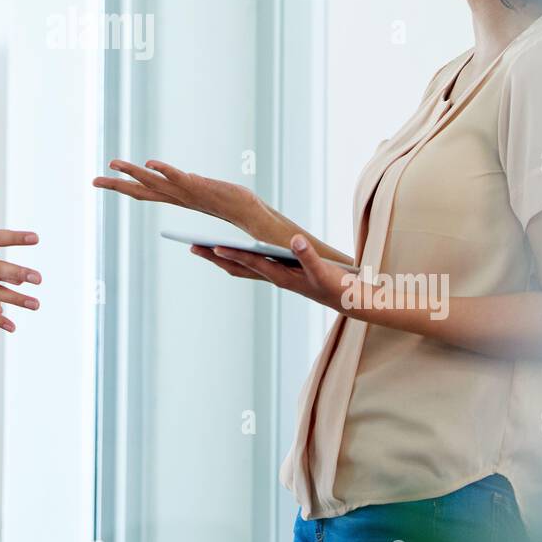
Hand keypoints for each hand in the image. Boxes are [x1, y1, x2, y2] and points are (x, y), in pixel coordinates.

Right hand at [92, 158, 259, 228]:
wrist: (255, 217)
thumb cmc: (235, 205)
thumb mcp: (207, 192)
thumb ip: (191, 185)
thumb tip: (183, 177)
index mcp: (178, 199)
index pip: (145, 193)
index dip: (123, 187)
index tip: (103, 181)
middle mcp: (179, 198)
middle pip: (141, 191)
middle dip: (116, 185)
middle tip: (94, 180)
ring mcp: (188, 193)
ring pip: (154, 183)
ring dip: (133, 173)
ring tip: (114, 163)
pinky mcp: (201, 188)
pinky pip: (179, 178)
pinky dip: (164, 171)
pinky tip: (150, 163)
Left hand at [189, 235, 358, 311]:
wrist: (350, 302)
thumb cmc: (338, 287)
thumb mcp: (326, 272)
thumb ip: (309, 256)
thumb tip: (294, 239)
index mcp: (283, 277)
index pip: (252, 263)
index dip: (233, 254)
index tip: (212, 246)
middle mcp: (275, 278)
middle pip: (239, 268)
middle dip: (215, 257)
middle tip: (191, 246)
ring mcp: (278, 278)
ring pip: (244, 269)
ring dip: (223, 259)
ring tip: (204, 248)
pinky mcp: (283, 276)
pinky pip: (255, 267)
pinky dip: (240, 259)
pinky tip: (234, 252)